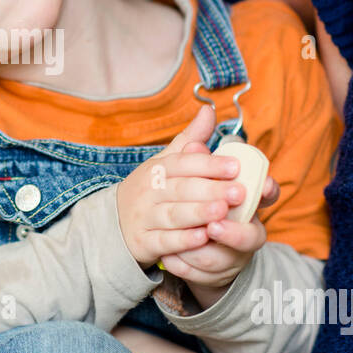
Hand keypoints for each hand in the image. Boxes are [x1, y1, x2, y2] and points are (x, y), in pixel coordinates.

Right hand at [116, 105, 245, 268]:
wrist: (113, 222)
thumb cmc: (150, 189)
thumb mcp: (165, 162)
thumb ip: (190, 138)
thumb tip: (209, 109)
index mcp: (158, 169)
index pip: (183, 163)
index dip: (209, 165)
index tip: (236, 166)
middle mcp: (149, 191)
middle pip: (181, 189)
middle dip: (210, 190)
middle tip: (239, 192)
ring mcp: (145, 217)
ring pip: (173, 215)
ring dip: (198, 213)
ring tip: (222, 212)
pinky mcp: (143, 242)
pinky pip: (164, 242)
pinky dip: (182, 241)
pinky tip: (202, 238)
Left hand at [158, 132, 277, 303]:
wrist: (190, 244)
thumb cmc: (200, 200)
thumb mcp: (197, 173)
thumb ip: (201, 148)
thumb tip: (205, 113)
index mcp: (247, 205)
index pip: (266, 197)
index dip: (266, 192)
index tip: (262, 186)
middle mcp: (246, 232)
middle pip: (251, 236)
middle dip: (232, 231)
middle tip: (213, 224)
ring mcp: (232, 257)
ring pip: (225, 259)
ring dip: (204, 253)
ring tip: (187, 243)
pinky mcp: (215, 276)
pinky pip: (202, 275)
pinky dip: (186, 267)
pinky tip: (171, 258)